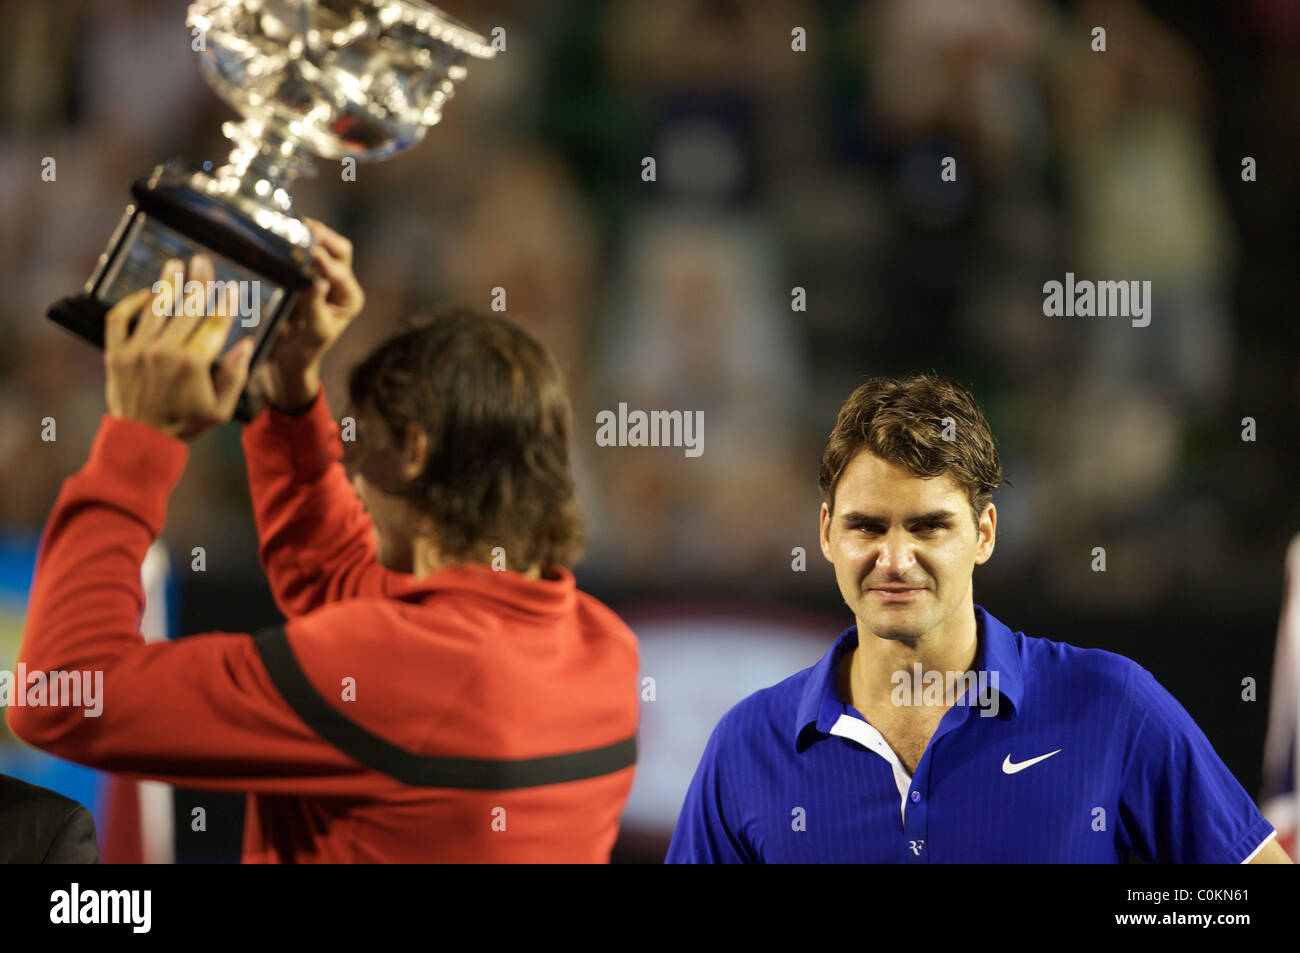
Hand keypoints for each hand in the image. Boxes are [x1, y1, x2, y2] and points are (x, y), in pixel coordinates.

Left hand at [105, 255, 254, 440]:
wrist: (142, 439)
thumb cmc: (185, 423)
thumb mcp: (221, 408)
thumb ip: (235, 375)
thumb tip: (246, 344)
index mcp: (193, 363)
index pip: (215, 324)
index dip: (226, 304)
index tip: (233, 288)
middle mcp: (165, 350)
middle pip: (187, 308)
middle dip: (198, 282)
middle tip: (203, 260)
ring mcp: (138, 349)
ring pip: (155, 307)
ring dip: (167, 284)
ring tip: (175, 264)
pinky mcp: (116, 353)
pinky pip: (120, 318)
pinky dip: (131, 303)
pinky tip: (145, 294)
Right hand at [250, 218, 363, 412]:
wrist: (288, 359)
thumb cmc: (305, 351)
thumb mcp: (315, 332)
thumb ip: (315, 306)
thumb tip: (316, 282)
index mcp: (350, 299)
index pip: (341, 273)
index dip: (325, 261)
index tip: (308, 252)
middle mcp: (340, 284)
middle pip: (339, 250)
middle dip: (324, 238)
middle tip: (303, 228)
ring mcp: (322, 276)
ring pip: (323, 246)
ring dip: (310, 235)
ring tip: (291, 225)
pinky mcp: (303, 274)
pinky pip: (303, 252)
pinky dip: (295, 241)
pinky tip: (280, 234)